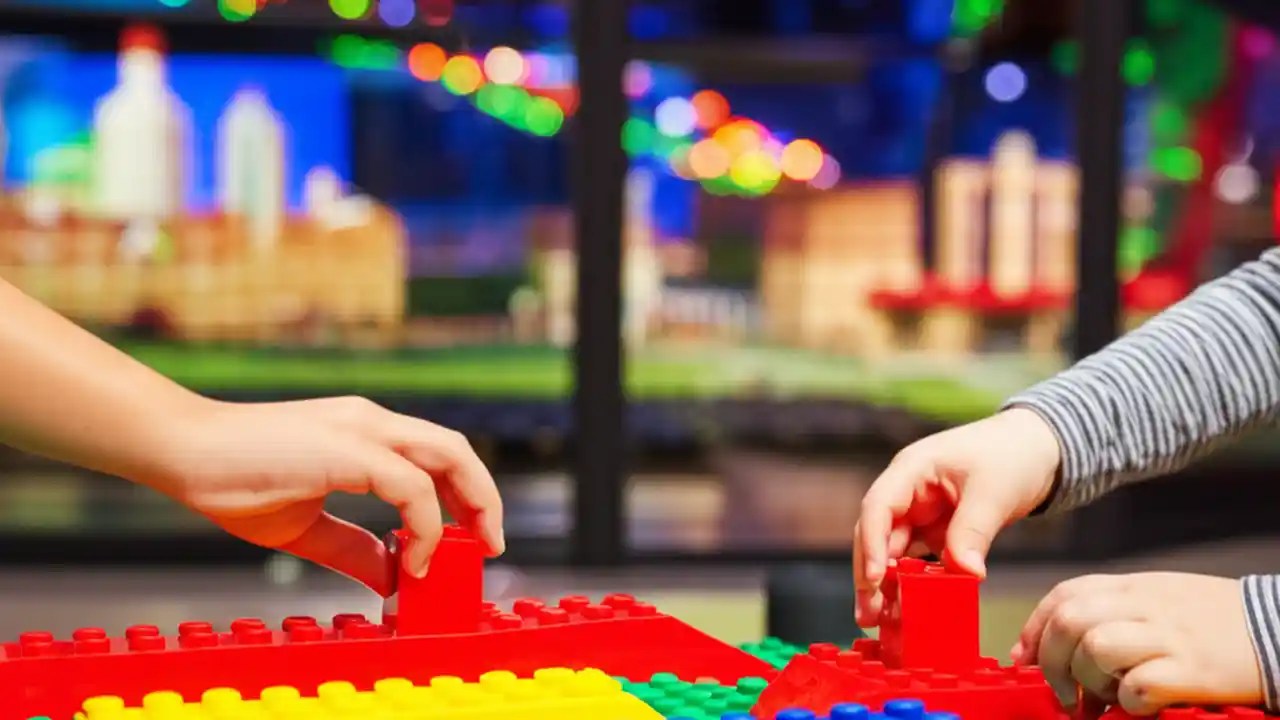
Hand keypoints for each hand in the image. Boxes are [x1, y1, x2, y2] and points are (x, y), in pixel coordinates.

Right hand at [143, 396, 503, 595]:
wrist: (182, 451)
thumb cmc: (234, 479)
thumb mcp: (306, 526)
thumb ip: (352, 547)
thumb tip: (390, 576)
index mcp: (365, 433)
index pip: (437, 455)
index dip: (464, 494)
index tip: (471, 537)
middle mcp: (371, 422)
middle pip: (456, 449)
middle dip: (485, 497)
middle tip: (491, 543)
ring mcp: (361, 429)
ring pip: (448, 455)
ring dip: (471, 504)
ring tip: (469, 549)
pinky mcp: (347, 449)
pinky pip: (410, 486)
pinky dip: (424, 524)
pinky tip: (413, 559)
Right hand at [854, 408, 1060, 624]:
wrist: (1038, 447)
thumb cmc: (1011, 453)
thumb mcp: (993, 492)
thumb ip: (974, 531)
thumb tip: (965, 574)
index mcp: (912, 469)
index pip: (878, 507)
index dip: (872, 543)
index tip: (877, 578)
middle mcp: (908, 491)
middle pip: (876, 533)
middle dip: (869, 573)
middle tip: (867, 613)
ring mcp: (920, 511)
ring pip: (893, 550)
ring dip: (887, 583)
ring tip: (881, 620)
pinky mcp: (937, 529)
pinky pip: (918, 558)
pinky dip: (913, 582)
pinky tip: (910, 608)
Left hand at [1015, 573, 1262, 716]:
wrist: (1277, 629)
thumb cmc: (1213, 622)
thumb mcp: (1159, 599)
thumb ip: (1112, 612)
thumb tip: (1060, 646)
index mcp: (1133, 586)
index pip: (1064, 595)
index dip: (1034, 628)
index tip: (1023, 658)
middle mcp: (1145, 605)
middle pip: (1070, 621)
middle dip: (1051, 661)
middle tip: (1062, 692)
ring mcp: (1168, 636)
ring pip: (1096, 647)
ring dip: (1089, 681)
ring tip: (1103, 700)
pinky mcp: (1192, 670)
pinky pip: (1138, 686)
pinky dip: (1129, 704)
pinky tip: (1140, 706)